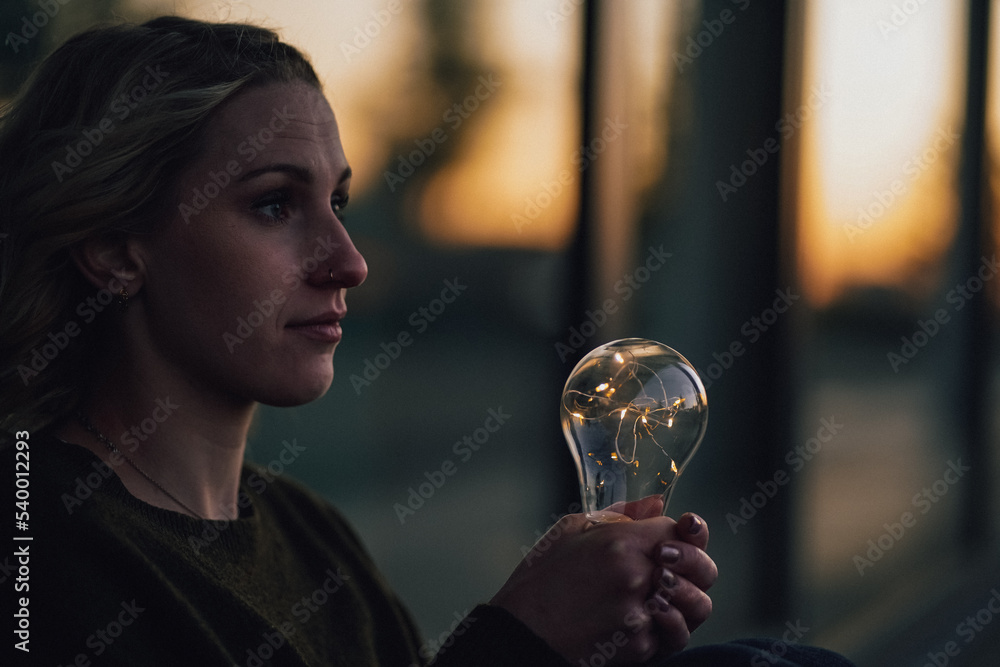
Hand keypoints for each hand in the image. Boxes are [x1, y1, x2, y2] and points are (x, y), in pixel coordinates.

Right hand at [490, 498, 715, 664]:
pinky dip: (666, 627)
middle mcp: (636, 578)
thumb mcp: (570, 531)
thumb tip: (656, 504)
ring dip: (685, 600)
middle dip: (694, 565)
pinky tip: (646, 619)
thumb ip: (620, 514)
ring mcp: (641, 616)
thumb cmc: (539, 581)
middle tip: (672, 569)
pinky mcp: (640, 647)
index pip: (677, 530)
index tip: (671, 540)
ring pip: (698, 605)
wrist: (521, 635)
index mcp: (620, 543)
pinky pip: (675, 635)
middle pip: (701, 567)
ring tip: (661, 597)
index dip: (679, 533)